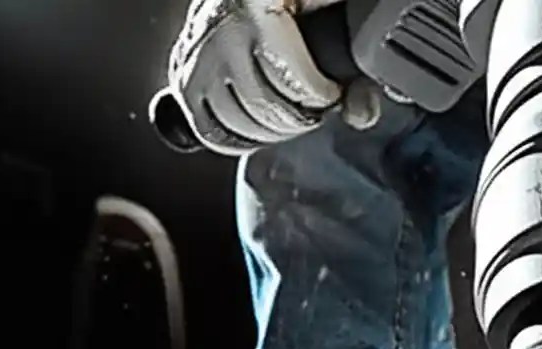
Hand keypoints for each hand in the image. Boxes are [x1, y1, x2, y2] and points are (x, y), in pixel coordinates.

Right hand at [163, 0, 378, 155]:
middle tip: (313, 107)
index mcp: (256, 3)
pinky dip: (240, 141)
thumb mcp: (329, 7)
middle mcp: (220, 28)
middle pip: (265, 106)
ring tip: (292, 115)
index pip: (291, 77)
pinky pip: (209, 131)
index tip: (332, 91)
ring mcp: (195, 56)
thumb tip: (360, 113)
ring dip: (275, 131)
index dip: (319, 95)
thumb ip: (352, 53)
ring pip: (238, 122)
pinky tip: (263, 130)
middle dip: (299, 117)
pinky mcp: (182, 79)